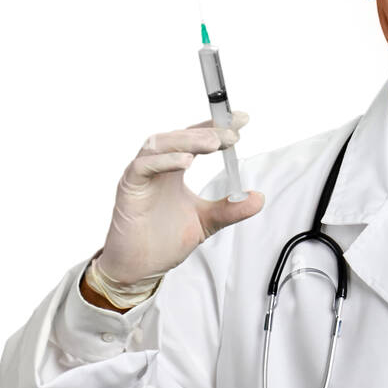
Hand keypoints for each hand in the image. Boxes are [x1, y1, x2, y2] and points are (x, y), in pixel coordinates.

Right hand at [94, 114, 263, 285]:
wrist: (140, 267)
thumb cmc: (164, 240)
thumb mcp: (206, 221)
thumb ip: (230, 209)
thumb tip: (259, 198)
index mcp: (174, 169)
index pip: (195, 139)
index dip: (216, 127)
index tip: (241, 120)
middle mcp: (157, 167)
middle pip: (179, 136)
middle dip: (206, 131)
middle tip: (230, 134)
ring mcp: (142, 176)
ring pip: (159, 144)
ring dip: (186, 140)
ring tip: (212, 143)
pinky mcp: (128, 188)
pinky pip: (142, 167)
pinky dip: (164, 160)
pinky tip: (185, 162)